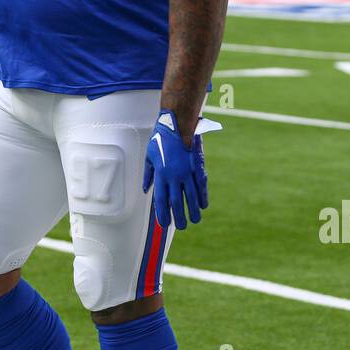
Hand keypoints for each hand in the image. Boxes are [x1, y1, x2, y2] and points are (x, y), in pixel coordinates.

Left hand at [143, 111, 220, 229]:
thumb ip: (148, 174)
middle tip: (181, 226)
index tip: (164, 223)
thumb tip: (145, 190)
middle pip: (176, 202)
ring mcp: (187, 172)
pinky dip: (202, 196)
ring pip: (191, 196)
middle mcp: (174, 175)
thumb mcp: (149, 155)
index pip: (161, 199)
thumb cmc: (161, 138)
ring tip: (195, 220)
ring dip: (193, 210)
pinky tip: (203, 205)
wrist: (177, 123)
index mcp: (161, 173)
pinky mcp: (198, 167)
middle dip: (179, 217)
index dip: (163, 213)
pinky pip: (201, 186)